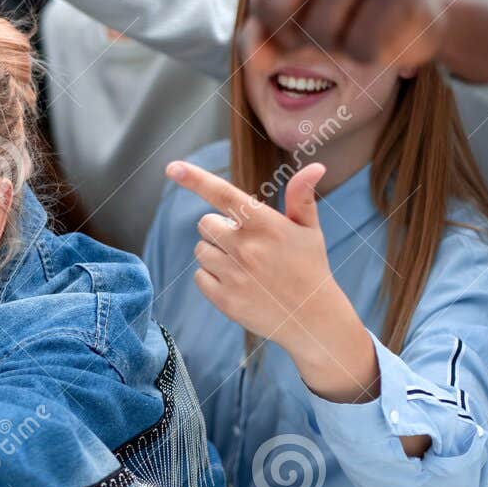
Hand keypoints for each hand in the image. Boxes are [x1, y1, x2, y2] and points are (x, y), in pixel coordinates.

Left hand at [166, 159, 374, 400]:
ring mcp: (234, 275)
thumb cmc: (309, 268)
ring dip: (214, 253)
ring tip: (243, 265)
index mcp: (266, 225)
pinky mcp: (225, 299)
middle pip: (205, 224)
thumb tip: (315, 167)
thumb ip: (302, 197)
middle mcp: (247, 248)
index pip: (223, 195)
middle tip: (244, 244)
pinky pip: (199, 276)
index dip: (195, 179)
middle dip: (218, 229)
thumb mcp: (309, 230)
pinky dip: (211, 277)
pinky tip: (236, 283)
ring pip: (200, 250)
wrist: (313, 319)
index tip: (172, 168)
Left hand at [183, 0, 457, 70]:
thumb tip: (257, 54)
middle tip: (313, 29)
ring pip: (319, 33)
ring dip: (330, 48)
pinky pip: (357, 45)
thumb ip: (260, 37)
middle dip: (286, 37)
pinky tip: (377, 33)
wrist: (413, 13)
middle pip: (272, 11)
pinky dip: (363, 54)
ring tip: (351, 24)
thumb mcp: (291, 24)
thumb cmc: (335, 15)